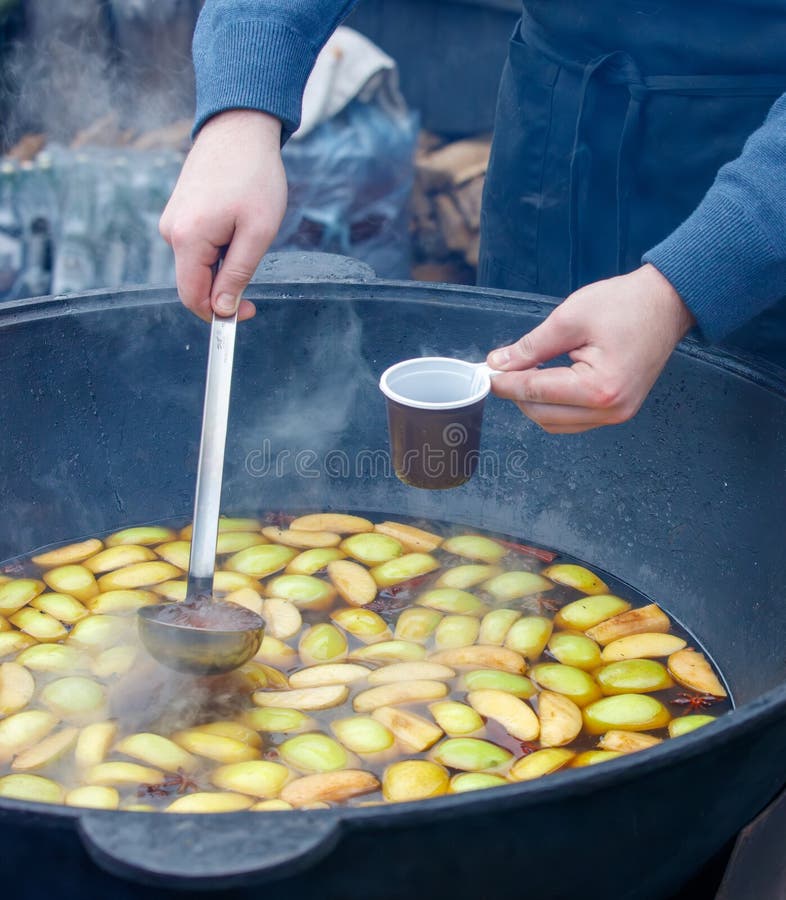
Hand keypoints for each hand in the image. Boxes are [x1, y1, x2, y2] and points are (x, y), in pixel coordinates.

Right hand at [159, 110, 287, 321]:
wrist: (238, 128)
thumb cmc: (254, 176)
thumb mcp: (257, 232)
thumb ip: (238, 274)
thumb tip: (221, 310)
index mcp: (188, 239)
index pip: (194, 297)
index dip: (220, 314)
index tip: (249, 310)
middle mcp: (171, 232)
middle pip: (194, 283)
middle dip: (225, 287)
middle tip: (256, 267)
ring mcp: (171, 221)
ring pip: (198, 265)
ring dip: (224, 264)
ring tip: (247, 232)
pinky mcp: (178, 213)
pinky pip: (197, 246)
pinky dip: (218, 248)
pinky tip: (236, 223)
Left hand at [487, 264, 694, 432]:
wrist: (668, 302)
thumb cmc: (625, 304)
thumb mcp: (569, 318)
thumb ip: (531, 346)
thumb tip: (499, 363)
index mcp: (599, 388)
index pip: (536, 392)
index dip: (505, 382)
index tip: (486, 373)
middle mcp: (611, 410)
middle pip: (542, 415)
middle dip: (517, 394)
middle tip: (501, 370)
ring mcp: (618, 415)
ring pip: (556, 423)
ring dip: (534, 403)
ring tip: (522, 374)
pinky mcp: (619, 411)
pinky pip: (574, 419)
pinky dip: (553, 406)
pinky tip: (545, 383)